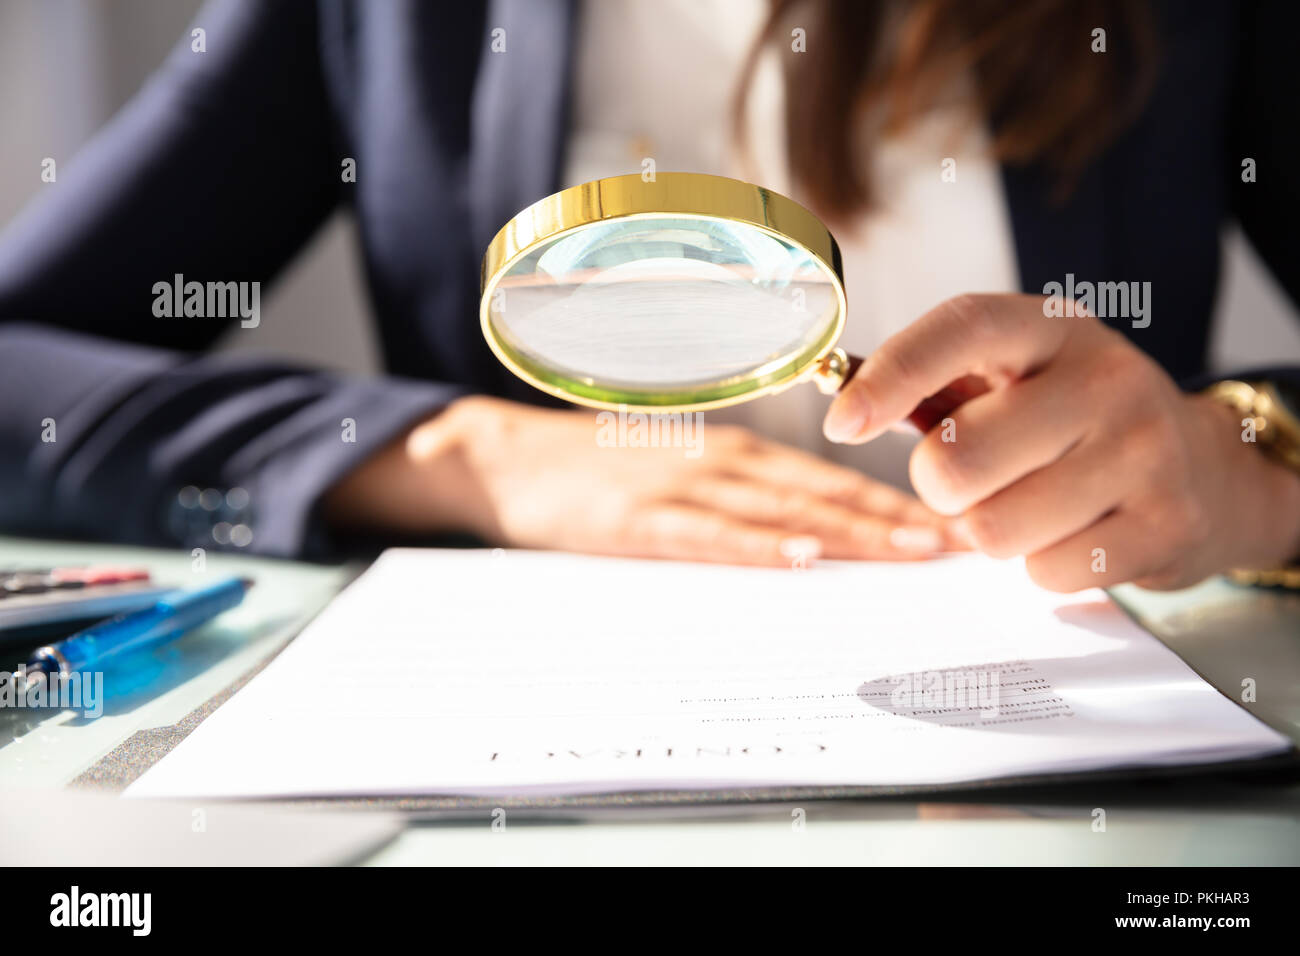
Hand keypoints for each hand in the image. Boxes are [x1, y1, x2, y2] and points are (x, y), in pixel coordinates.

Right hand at [324, 395, 963, 565]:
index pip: (830, 479)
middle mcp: (720, 462)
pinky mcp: (637, 518)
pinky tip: (798, 557)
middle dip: (895, 520)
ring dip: (849, 530)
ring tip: (911, 552)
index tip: (950, 527)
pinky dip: (756, 544)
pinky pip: (707, 534)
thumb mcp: (676, 471)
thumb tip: (809, 535)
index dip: (893, 502)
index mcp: (734, 453)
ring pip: (780, 510)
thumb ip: (738, 497)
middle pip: (823, 492)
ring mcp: (679, 487)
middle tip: (959, 545)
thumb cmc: (598, 470)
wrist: (506, 458)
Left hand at [823, 294, 1299, 590]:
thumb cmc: (1072, 419)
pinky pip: (1045, 572)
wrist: (1203, 465)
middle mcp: (1106, 378)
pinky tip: (1077, 530)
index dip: (891, 375)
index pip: (963, 328)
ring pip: (994, 529)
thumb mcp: (1016, 375)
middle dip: (940, 486)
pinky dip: (1041, 564)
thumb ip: (935, 384)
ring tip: (1032, 502)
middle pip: (959, 460)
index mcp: (1054, 328)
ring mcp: (1144, 452)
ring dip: (992, 530)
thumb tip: (845, 409)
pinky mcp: (1166, 524)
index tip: (841, 423)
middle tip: (972, 479)